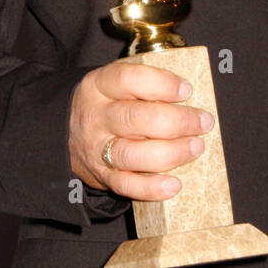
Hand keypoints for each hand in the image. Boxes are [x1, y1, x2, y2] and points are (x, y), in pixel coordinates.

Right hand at [68, 60, 213, 200]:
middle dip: (177, 121)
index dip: (161, 84)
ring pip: (132, 154)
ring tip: (196, 148)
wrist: (64, 131)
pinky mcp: (102, 176)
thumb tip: (190, 96)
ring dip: (171, 153)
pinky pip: (126, 185)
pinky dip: (151, 188)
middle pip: (135, 118)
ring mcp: (97, 149)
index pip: (128, 79)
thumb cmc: (106, 104)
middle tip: (204, 122)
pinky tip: (174, 185)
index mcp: (99, 85)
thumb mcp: (114, 84)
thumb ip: (145, 85)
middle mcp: (96, 116)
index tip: (187, 91)